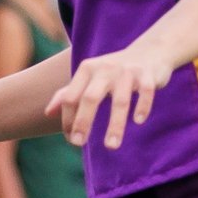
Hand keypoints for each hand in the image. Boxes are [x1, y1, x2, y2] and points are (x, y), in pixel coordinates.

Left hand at [49, 39, 180, 152]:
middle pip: (90, 97)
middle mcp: (105, 69)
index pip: (71, 97)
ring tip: (111, 146)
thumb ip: (69, 93)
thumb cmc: (114, 71)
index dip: (68, 120)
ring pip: (120, 101)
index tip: (72, 139)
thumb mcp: (90, 77)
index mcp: (87, 69)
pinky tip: (138, 121)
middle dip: (83, 121)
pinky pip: (145, 92)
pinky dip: (142, 106)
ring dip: (115, 125)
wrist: (150, 51)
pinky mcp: (147, 75)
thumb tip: (48, 113)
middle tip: (78, 143)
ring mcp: (127, 72)